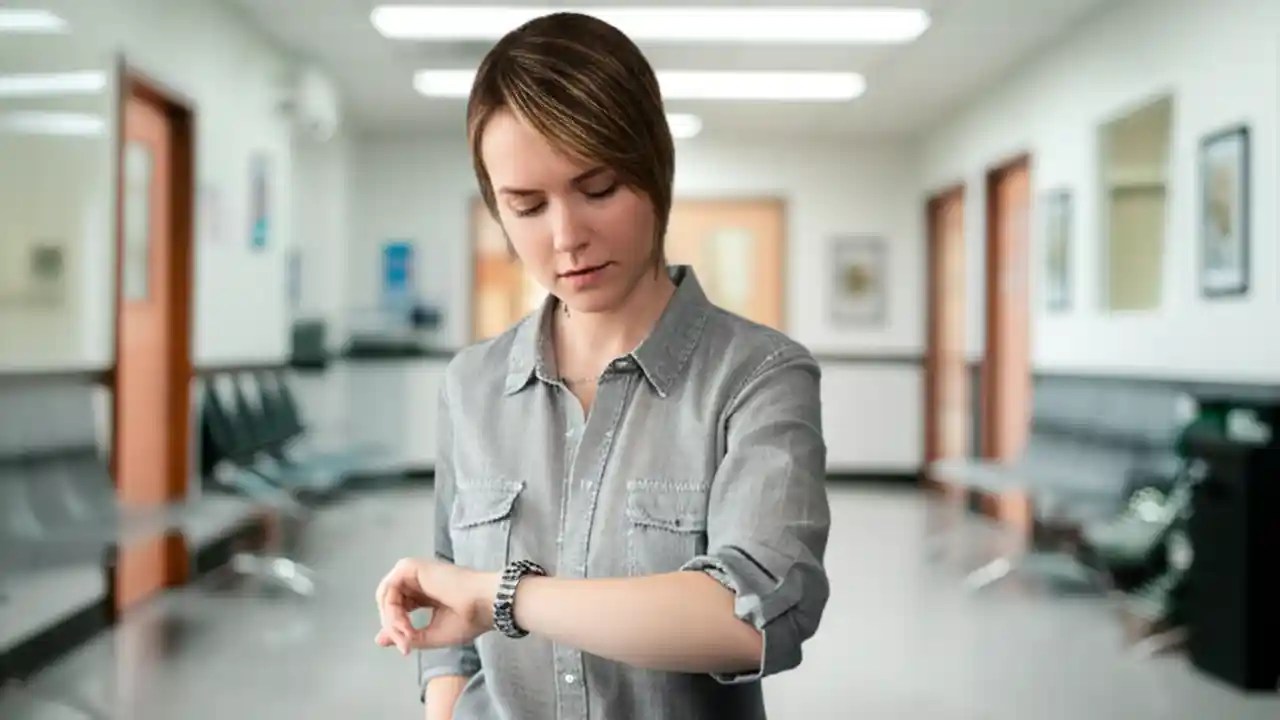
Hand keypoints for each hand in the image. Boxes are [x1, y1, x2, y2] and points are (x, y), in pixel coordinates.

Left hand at [373, 557, 498, 654]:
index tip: (406, 649)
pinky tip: (403, 624)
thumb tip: (379, 639)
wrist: (484, 604)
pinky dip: (391, 610)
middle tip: (405, 644)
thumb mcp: (431, 635)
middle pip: (388, 604)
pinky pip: (389, 590)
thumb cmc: (467, 619)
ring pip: (385, 597)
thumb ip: (405, 635)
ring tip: (406, 635)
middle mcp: (416, 581)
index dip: (397, 631)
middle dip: (392, 627)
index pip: (397, 611)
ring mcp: (412, 572)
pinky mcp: (409, 567)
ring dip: (391, 621)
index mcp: (423, 593)